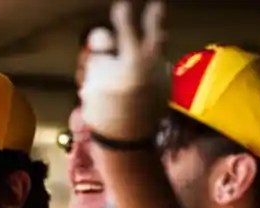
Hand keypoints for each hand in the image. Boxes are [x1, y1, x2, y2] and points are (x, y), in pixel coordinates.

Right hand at [80, 1, 167, 141]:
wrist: (126, 141)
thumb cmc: (103, 110)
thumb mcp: (93, 80)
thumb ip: (99, 57)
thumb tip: (107, 42)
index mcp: (132, 57)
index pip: (126, 28)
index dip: (123, 14)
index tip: (122, 5)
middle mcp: (153, 63)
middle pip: (155, 34)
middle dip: (155, 18)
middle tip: (157, 5)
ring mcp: (162, 77)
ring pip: (161, 53)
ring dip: (158, 41)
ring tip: (161, 32)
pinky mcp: (166, 91)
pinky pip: (161, 71)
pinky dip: (155, 67)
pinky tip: (149, 70)